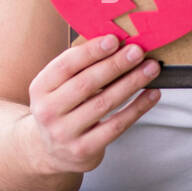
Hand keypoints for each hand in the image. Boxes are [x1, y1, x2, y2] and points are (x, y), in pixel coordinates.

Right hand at [23, 34, 161, 176]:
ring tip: (150, 69)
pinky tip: (151, 94)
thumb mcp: (57, 87)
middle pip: (86, 84)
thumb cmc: (62, 108)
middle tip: (137, 51)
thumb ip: (78, 67)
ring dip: (131, 83)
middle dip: (115, 65)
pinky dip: (137, 108)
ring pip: (104, 103)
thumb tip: (114, 41)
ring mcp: (65, 133)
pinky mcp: (84, 150)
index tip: (114, 39)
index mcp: (40, 88)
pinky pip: (116, 125)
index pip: (65, 66)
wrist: (50, 151)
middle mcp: (48, 111)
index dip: (90, 52)